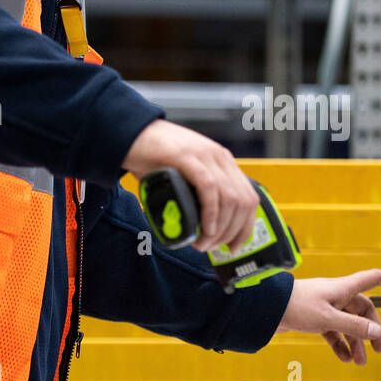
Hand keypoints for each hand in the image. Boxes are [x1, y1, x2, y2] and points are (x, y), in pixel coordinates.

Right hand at [122, 119, 257, 253]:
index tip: (234, 246)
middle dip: (232, 232)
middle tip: (212, 247)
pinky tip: (205, 229)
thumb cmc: (155, 157)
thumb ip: (196, 195)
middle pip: (242, 201)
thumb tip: (199, 228)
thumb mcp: (186, 175)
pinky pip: (209, 189)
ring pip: (229, 198)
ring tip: (203, 243)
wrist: (132, 134)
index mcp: (223, 162)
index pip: (249, 198)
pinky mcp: (188, 157)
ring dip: (219, 228)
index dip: (245, 227)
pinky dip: (211, 213)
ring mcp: (205, 156)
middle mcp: (220, 158)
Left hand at [276, 269, 380, 364]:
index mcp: (344, 288)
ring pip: (348, 324)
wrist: (266, 308)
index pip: (375, 279)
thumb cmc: (295, 305)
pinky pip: (334, 331)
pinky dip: (340, 344)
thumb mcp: (328, 318)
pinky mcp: (315, 318)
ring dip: (355, 342)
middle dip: (372, 330)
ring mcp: (326, 306)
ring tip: (358, 362)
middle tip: (378, 350)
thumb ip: (353, 326)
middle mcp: (337, 295)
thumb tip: (376, 331)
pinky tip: (343, 358)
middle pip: (363, 310)